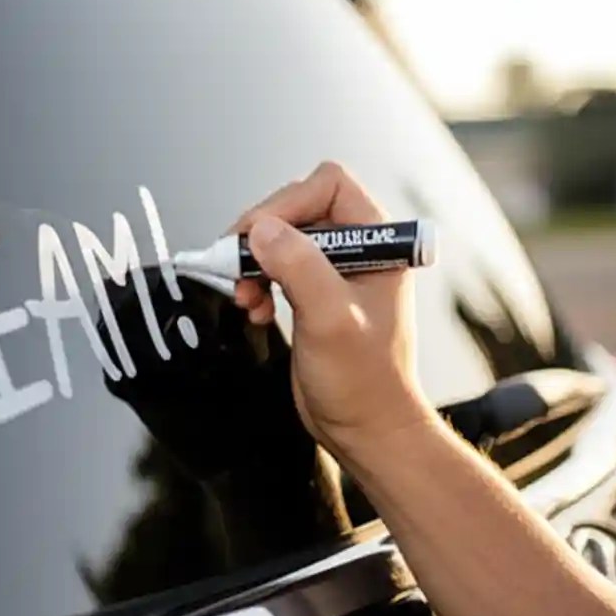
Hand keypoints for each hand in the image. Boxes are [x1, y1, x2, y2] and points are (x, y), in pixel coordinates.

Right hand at [229, 161, 433, 455]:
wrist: (367, 429)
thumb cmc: (364, 382)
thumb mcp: (331, 321)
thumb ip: (299, 268)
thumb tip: (261, 230)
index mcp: (378, 241)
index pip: (326, 185)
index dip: (286, 203)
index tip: (255, 237)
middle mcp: (358, 248)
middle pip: (296, 207)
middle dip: (261, 236)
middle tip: (237, 267)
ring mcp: (334, 271)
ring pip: (280, 236)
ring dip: (253, 261)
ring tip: (245, 296)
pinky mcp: (314, 293)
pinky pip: (275, 265)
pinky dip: (256, 281)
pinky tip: (254, 309)